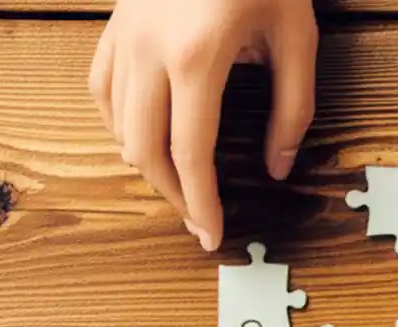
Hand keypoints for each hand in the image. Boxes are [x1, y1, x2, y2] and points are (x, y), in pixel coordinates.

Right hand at [89, 0, 317, 249]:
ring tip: (179, 187)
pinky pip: (100, 89)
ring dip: (146, 165)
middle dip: (172, 195)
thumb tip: (278, 167)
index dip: (201, 202)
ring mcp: (123, 33)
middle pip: (144, 149)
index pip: (190, 153)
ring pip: (116, 124)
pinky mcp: (113, 22)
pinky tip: (144, 140)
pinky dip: (119, 124)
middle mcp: (148, 48)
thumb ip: (291, 108)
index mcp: (197, 55)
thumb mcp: (297, 36)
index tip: (213, 234)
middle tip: (198, 221)